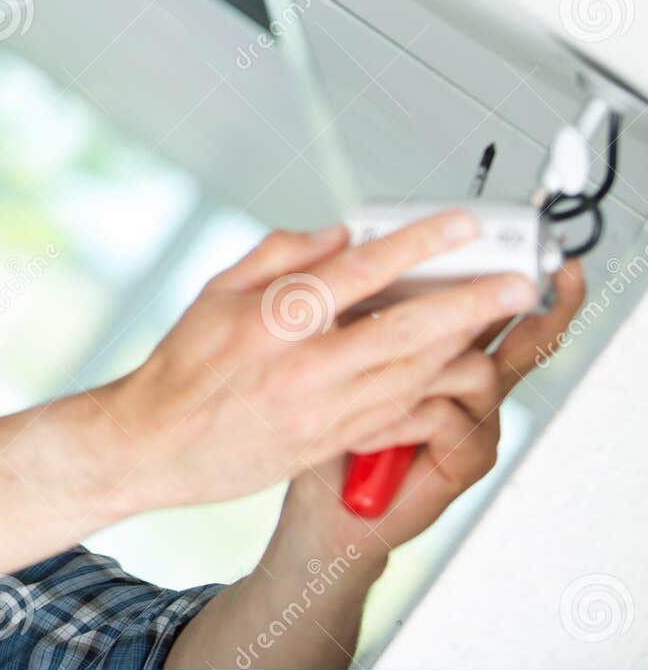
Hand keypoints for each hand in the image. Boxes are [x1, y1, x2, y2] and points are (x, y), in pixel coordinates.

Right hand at [101, 209, 539, 513]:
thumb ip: (279, 256)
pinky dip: (432, 387)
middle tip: (515, 283)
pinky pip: (397, 412)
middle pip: (404, 330)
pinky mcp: (331, 441)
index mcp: (271, 320)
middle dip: (469, 304)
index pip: (357, 272)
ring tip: (495, 319)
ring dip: (462, 345)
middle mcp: (302, 367)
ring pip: (412, 374)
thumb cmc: (182, 367)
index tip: (458, 224)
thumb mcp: (216, 292)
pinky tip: (456, 366)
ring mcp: (321, 410)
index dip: (415, 245)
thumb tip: (338, 235)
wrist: (156, 445)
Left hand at [279, 258, 585, 560]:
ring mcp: (473, 419)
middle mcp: (466, 380)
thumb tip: (342, 242)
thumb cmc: (321, 426)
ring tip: (355, 379)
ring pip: (475, 367)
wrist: (323, 506)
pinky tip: (361, 434)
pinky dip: (398, 419)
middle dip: (534, 305)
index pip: (481, 302)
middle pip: (518, 334)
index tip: (518, 246)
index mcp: (441, 349)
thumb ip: (343, 303)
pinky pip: (444, 416)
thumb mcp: (324, 355)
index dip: (503, 273)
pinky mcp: (467, 459)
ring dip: (418, 365)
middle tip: (527, 278)